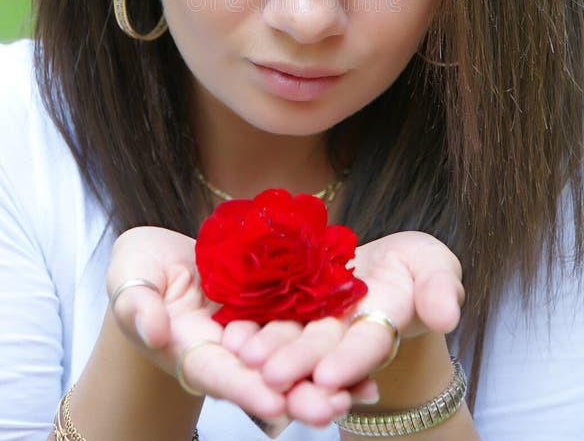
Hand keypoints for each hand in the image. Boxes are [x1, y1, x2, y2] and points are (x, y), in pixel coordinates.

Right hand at [106, 226, 357, 425]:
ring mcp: (255, 336)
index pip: (217, 373)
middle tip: (331, 409)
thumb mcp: (129, 276)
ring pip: (291, 364)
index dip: (243, 389)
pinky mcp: (275, 314)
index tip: (273, 403)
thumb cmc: (140, 269)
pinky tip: (369, 368)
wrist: (165, 260)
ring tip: (361, 395)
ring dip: (324, 382)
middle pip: (262, 379)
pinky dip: (333, 353)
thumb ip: (136, 305)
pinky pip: (305, 335)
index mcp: (189, 349)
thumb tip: (154, 331)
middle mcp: (228, 352)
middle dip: (295, 395)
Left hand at [222, 231, 463, 411]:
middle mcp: (343, 334)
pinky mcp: (290, 306)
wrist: (383, 264)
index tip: (329, 376)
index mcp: (382, 326)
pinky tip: (230, 332)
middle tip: (269, 374)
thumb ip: (441, 288)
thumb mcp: (435, 266)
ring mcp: (314, 323)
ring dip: (267, 351)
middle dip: (297, 363)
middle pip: (321, 350)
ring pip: (289, 340)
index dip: (351, 361)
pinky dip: (251, 327)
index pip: (368, 346)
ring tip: (241, 354)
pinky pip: (268, 317)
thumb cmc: (415, 265)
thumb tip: (446, 314)